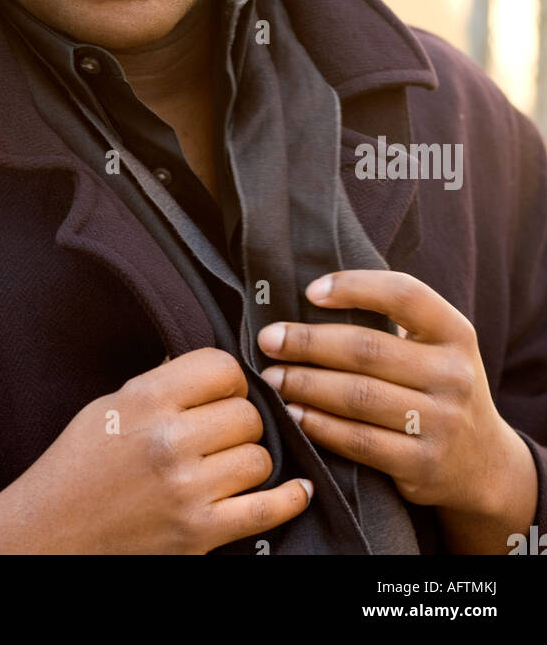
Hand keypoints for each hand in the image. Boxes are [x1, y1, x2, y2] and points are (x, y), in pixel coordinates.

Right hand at [0, 347, 312, 553]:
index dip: (229, 379)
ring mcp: (188, 490)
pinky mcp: (199, 533)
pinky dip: (288, 500)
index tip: (222, 392)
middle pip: (247, 414)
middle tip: (220, 432)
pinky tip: (296, 490)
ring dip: (250, 460)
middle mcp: (170, 442)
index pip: (223, 368)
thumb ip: (161, 383)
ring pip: (260, 458)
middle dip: (240, 421)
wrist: (50, 532)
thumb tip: (210, 367)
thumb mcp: (111, 405)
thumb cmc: (78, 464)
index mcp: (148, 400)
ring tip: (227, 464)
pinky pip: (265, 509)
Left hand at [256, 270, 537, 551]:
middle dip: (308, 342)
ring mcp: (441, 422)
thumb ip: (392, 322)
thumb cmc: (438, 387)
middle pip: (367, 349)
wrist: (484, 464)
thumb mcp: (436, 347)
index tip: (309, 291)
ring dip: (305, 384)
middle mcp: (453, 375)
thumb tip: (310, 297)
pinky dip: (319, 425)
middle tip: (268, 339)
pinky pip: (358, 441)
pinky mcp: (422, 464)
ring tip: (271, 376)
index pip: (404, 294)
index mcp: (456, 333)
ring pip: (357, 397)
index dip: (354, 287)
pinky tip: (293, 413)